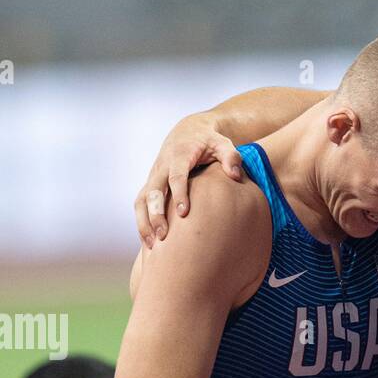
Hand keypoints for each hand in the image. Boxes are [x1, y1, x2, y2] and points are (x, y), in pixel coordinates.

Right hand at [134, 112, 242, 247]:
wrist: (189, 131)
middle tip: (164, 236)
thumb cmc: (209, 141)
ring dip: (144, 222)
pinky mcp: (150, 184)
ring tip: (154, 246)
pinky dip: (142, 223)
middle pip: (153, 191)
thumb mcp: (223, 144)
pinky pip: (141, 205)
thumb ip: (231, 157)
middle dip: (156, 214)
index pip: (176, 176)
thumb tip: (235, 175)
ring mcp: (153, 176)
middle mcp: (162, 166)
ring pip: (142, 200)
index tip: (184, 213)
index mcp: (179, 156)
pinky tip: (151, 243)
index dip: (179, 194)